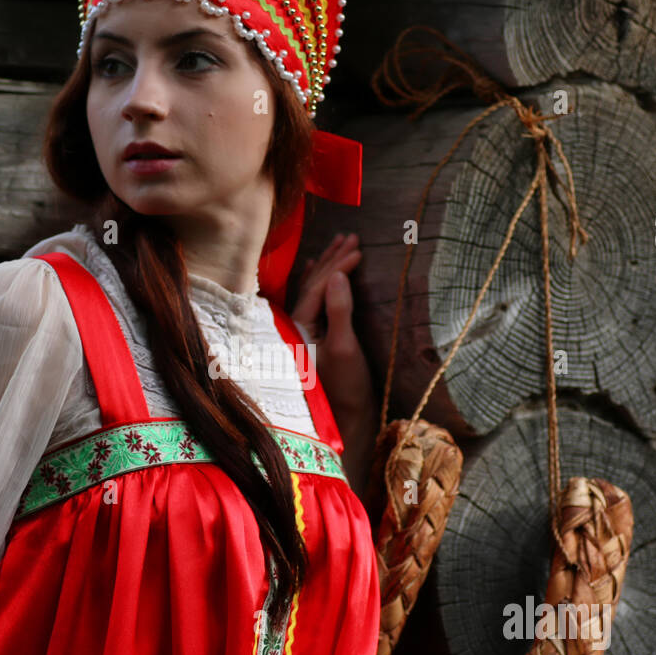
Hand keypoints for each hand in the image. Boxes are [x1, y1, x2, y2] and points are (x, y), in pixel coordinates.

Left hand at [290, 233, 377, 499]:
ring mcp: (303, 332)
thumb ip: (339, 310)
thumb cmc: (346, 387)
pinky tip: (317, 271)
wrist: (347, 419)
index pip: (319, 286)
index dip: (339, 265)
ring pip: (313, 290)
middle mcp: (294, 326)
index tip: (360, 248)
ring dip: (327, 266)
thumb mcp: (345, 348)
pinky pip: (313, 301)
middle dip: (332, 259)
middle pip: (312, 284)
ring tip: (339, 243)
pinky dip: (318, 283)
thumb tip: (338, 275)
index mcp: (298, 327)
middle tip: (352, 236)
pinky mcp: (312, 338)